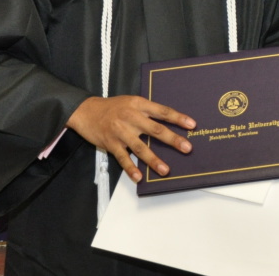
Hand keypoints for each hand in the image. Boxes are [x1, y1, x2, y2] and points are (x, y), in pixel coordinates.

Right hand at [66, 95, 195, 182]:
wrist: (86, 111)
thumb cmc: (113, 106)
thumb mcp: (132, 101)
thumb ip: (147, 110)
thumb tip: (168, 121)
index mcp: (139, 104)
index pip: (162, 111)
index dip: (178, 118)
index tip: (192, 125)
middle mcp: (131, 117)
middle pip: (155, 129)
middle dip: (172, 139)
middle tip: (187, 148)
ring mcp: (120, 132)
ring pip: (140, 147)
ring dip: (154, 160)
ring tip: (166, 170)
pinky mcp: (111, 144)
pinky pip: (123, 158)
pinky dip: (131, 168)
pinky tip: (139, 177)